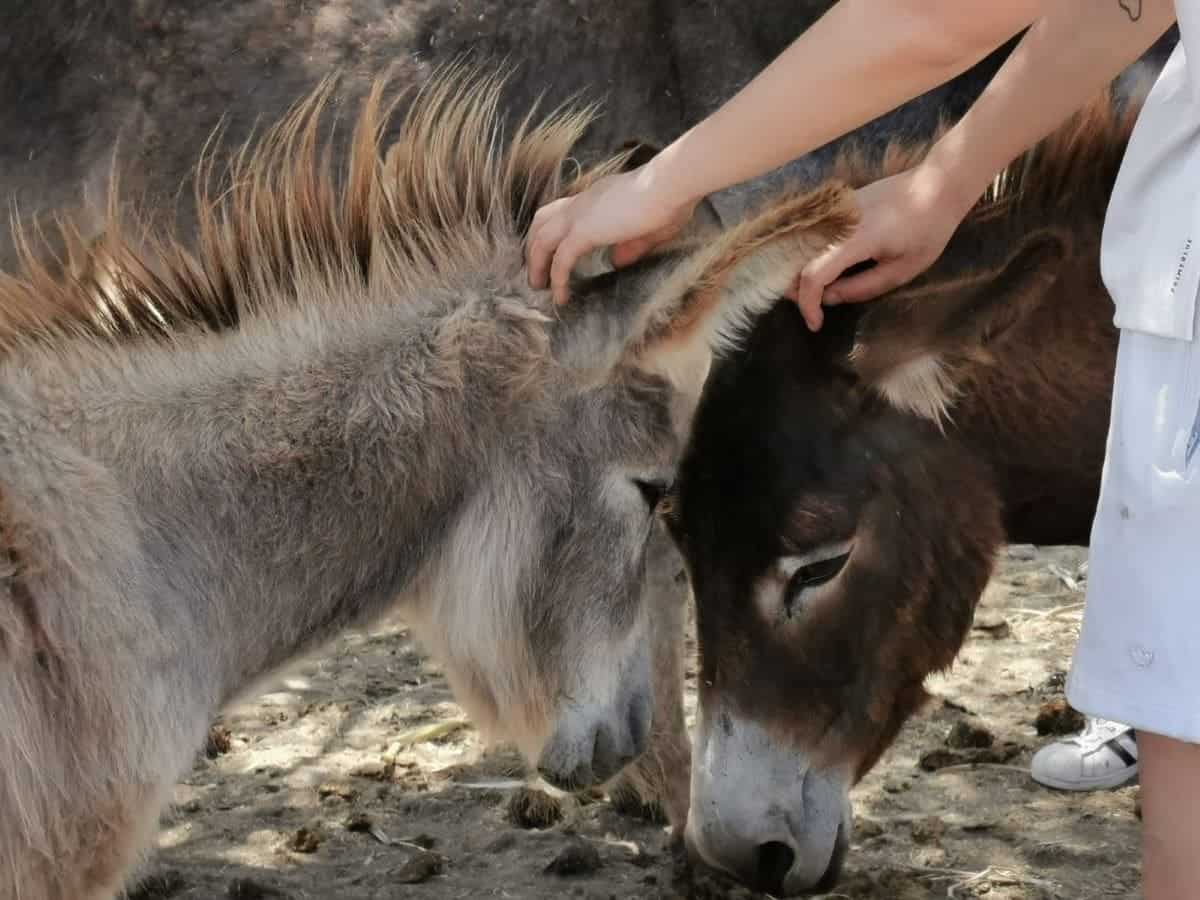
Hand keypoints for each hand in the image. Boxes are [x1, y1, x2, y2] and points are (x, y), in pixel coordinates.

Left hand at [526, 163, 696, 304]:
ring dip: (537, 265)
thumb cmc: (670, 201)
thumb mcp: (649, 229)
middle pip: (541, 221)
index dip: (554, 232)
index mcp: (597, 198)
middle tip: (536, 272)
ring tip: (539, 288)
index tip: (552, 254)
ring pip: (541, 240)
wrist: (670, 185)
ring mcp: (580, 215)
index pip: (564, 211)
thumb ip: (630, 246)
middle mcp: (583, 203)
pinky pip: (560, 259)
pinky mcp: (583, 231)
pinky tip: (561, 297)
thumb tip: (616, 262)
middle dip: (533, 246)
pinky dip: (556, 279)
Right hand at [787, 163, 972, 329]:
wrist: (937, 185)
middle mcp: (837, 221)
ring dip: (798, 271)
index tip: (815, 323)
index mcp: (856, 239)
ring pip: (798, 245)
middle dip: (796, 289)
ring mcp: (834, 209)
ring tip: (815, 293)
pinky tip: (821, 269)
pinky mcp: (836, 204)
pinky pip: (811, 233)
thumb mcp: (901, 270)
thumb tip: (829, 299)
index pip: (814, 274)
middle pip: (796, 258)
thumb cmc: (928, 230)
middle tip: (812, 310)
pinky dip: (807, 254)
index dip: (808, 303)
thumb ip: (861, 287)